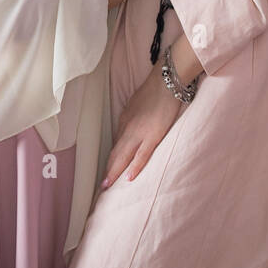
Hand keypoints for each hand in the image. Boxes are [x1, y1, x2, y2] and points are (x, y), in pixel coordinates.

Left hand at [99, 58, 183, 189]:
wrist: (165, 81)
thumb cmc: (154, 91)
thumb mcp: (136, 105)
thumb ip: (132, 119)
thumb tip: (129, 130)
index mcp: (125, 121)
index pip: (116, 144)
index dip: (111, 159)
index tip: (107, 171)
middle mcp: (128, 128)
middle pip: (115, 153)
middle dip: (108, 169)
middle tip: (103, 186)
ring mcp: (139, 132)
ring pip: (123, 156)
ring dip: (114, 172)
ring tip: (108, 186)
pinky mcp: (153, 135)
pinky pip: (142, 155)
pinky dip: (134, 167)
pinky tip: (128, 178)